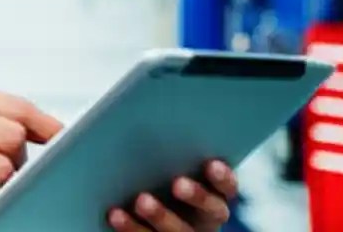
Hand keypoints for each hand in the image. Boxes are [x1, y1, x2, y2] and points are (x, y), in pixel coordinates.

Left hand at [107, 160, 238, 231]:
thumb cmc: (154, 175)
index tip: (212, 163)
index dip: (222, 177)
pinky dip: (131, 227)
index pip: (227, 187)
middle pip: (211, 211)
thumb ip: (171, 154)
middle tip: (178, 183)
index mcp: (214, 197)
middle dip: (197, 196)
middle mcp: (205, 220)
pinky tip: (115, 213)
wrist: (138, 212)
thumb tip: (152, 121)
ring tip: (142, 200)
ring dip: (161, 216)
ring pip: (178, 231)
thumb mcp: (168, 166)